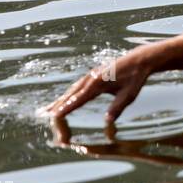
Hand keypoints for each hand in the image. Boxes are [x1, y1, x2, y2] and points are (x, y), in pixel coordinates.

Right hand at [44, 45, 158, 121]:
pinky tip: (64, 100)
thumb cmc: (135, 78)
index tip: (54, 117)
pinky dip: (68, 94)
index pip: (79, 99)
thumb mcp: (129, 95)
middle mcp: (90, 79)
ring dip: (60, 100)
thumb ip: (117, 108)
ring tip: (48, 109)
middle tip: (44, 116)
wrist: (138, 60)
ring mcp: (90, 76)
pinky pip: (76, 86)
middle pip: (70, 94)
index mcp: (98, 84)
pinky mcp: (92, 75)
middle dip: (57, 106)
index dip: (66, 109)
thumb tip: (107, 122)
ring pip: (71, 90)